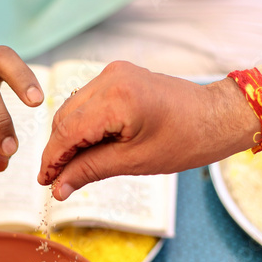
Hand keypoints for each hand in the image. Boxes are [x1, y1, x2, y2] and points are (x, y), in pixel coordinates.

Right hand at [38, 61, 258, 198]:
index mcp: (117, 97)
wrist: (217, 116)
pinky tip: (87, 148)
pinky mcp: (118, 76)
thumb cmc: (185, 140)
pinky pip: (87, 102)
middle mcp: (110, 78)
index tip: (44, 182)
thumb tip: (58, 188)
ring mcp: (113, 73)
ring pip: (72, 109)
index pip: (67, 130)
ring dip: (68, 138)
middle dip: (58, 150)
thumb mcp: (134, 162)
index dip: (52, 159)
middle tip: (56, 181)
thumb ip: (90, 171)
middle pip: (65, 118)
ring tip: (72, 168)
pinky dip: (82, 125)